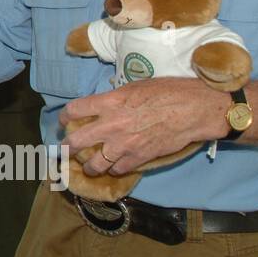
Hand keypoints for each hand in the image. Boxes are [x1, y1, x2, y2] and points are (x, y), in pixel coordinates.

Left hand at [61, 78, 228, 176]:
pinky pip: (118, 169)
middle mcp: (112, 125)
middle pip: (77, 141)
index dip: (65, 116)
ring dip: (90, 166)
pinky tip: (114, 167)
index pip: (75, 110)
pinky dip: (114, 169)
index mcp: (109, 102)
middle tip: (66, 149)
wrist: (193, 110)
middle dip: (67, 147)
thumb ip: (116, 99)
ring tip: (88, 166)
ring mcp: (124, 144)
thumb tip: (106, 104)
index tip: (64, 121)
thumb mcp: (135, 87)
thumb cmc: (168, 92)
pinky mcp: (139, 158)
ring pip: (95, 164)